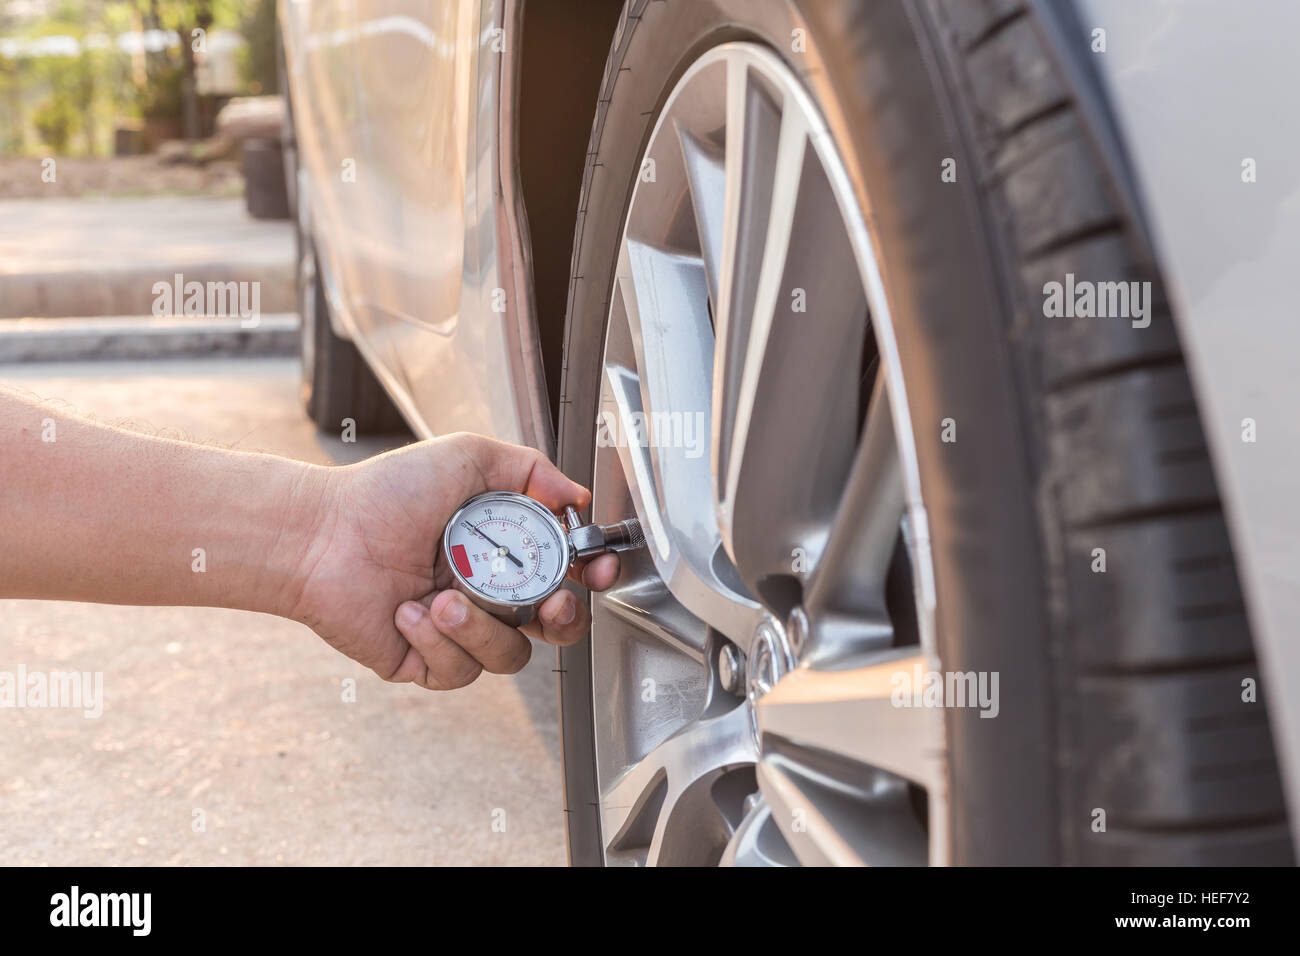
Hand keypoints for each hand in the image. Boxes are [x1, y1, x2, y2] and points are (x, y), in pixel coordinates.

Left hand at [288, 433, 619, 688]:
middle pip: (556, 628)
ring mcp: (457, 631)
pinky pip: (459, 672)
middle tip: (547, 603)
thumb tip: (577, 497)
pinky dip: (437, 642)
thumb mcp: (467, 458)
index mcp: (503, 550)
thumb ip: (531, 470)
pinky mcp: (425, 662)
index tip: (595, 570)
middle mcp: (487, 593)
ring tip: (441, 598)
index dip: (591, 576)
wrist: (323, 535)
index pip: (568, 572)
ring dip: (480, 628)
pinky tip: (408, 612)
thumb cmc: (384, 494)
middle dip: (563, 618)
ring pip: (509, 655)